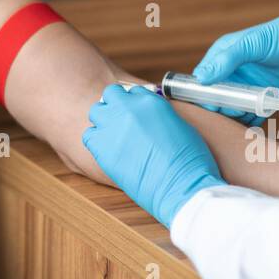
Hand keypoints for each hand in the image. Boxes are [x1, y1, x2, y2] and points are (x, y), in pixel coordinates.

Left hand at [82, 84, 223, 226]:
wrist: (180, 186)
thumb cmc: (189, 162)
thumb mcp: (181, 126)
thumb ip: (160, 116)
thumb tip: (151, 119)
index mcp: (151, 101)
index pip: (133, 91)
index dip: (134, 103)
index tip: (136, 114)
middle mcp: (129, 108)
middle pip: (111, 94)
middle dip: (115, 105)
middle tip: (121, 122)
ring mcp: (113, 126)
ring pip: (96, 111)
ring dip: (103, 120)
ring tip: (113, 136)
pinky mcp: (102, 148)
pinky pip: (89, 136)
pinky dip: (95, 141)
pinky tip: (107, 150)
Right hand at [192, 12, 278, 125]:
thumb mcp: (255, 43)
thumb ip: (228, 58)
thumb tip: (201, 78)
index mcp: (224, 55)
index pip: (202, 78)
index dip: (200, 92)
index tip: (206, 104)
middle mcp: (232, 74)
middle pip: (214, 97)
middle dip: (217, 108)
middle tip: (228, 112)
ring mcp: (247, 89)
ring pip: (230, 110)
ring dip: (232, 118)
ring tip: (240, 121)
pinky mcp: (263, 102)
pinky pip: (249, 117)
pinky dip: (248, 125)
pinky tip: (249, 131)